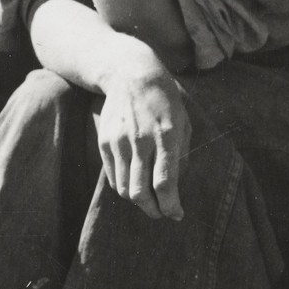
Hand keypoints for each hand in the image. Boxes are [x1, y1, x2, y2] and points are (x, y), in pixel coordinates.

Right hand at [94, 58, 189, 220]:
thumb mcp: (183, 125)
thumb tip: (174, 191)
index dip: (171, 206)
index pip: (165, 183)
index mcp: (165, 137)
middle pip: (140, 193)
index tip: (177, 214)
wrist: (131, 74)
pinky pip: (113, 177)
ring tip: (149, 199)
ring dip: (138, 201)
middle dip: (153, 210)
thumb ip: (181, 157)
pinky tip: (135, 183)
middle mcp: (140, 141)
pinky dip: (124, 187)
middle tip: (161, 212)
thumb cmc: (165, 102)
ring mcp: (119, 142)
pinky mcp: (104, 142)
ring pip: (124, 189)